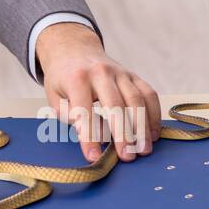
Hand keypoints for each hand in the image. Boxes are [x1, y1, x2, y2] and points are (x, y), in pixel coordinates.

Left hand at [35, 23, 160, 163]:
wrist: (76, 50)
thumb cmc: (64, 80)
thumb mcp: (55, 97)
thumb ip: (69, 116)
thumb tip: (92, 133)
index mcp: (76, 78)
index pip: (84, 110)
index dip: (89, 136)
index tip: (93, 157)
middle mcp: (100, 72)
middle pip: (115, 105)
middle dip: (122, 133)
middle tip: (127, 157)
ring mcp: (120, 72)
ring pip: (136, 99)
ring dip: (142, 127)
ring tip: (144, 150)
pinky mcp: (134, 75)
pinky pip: (149, 94)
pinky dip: (154, 115)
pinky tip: (152, 134)